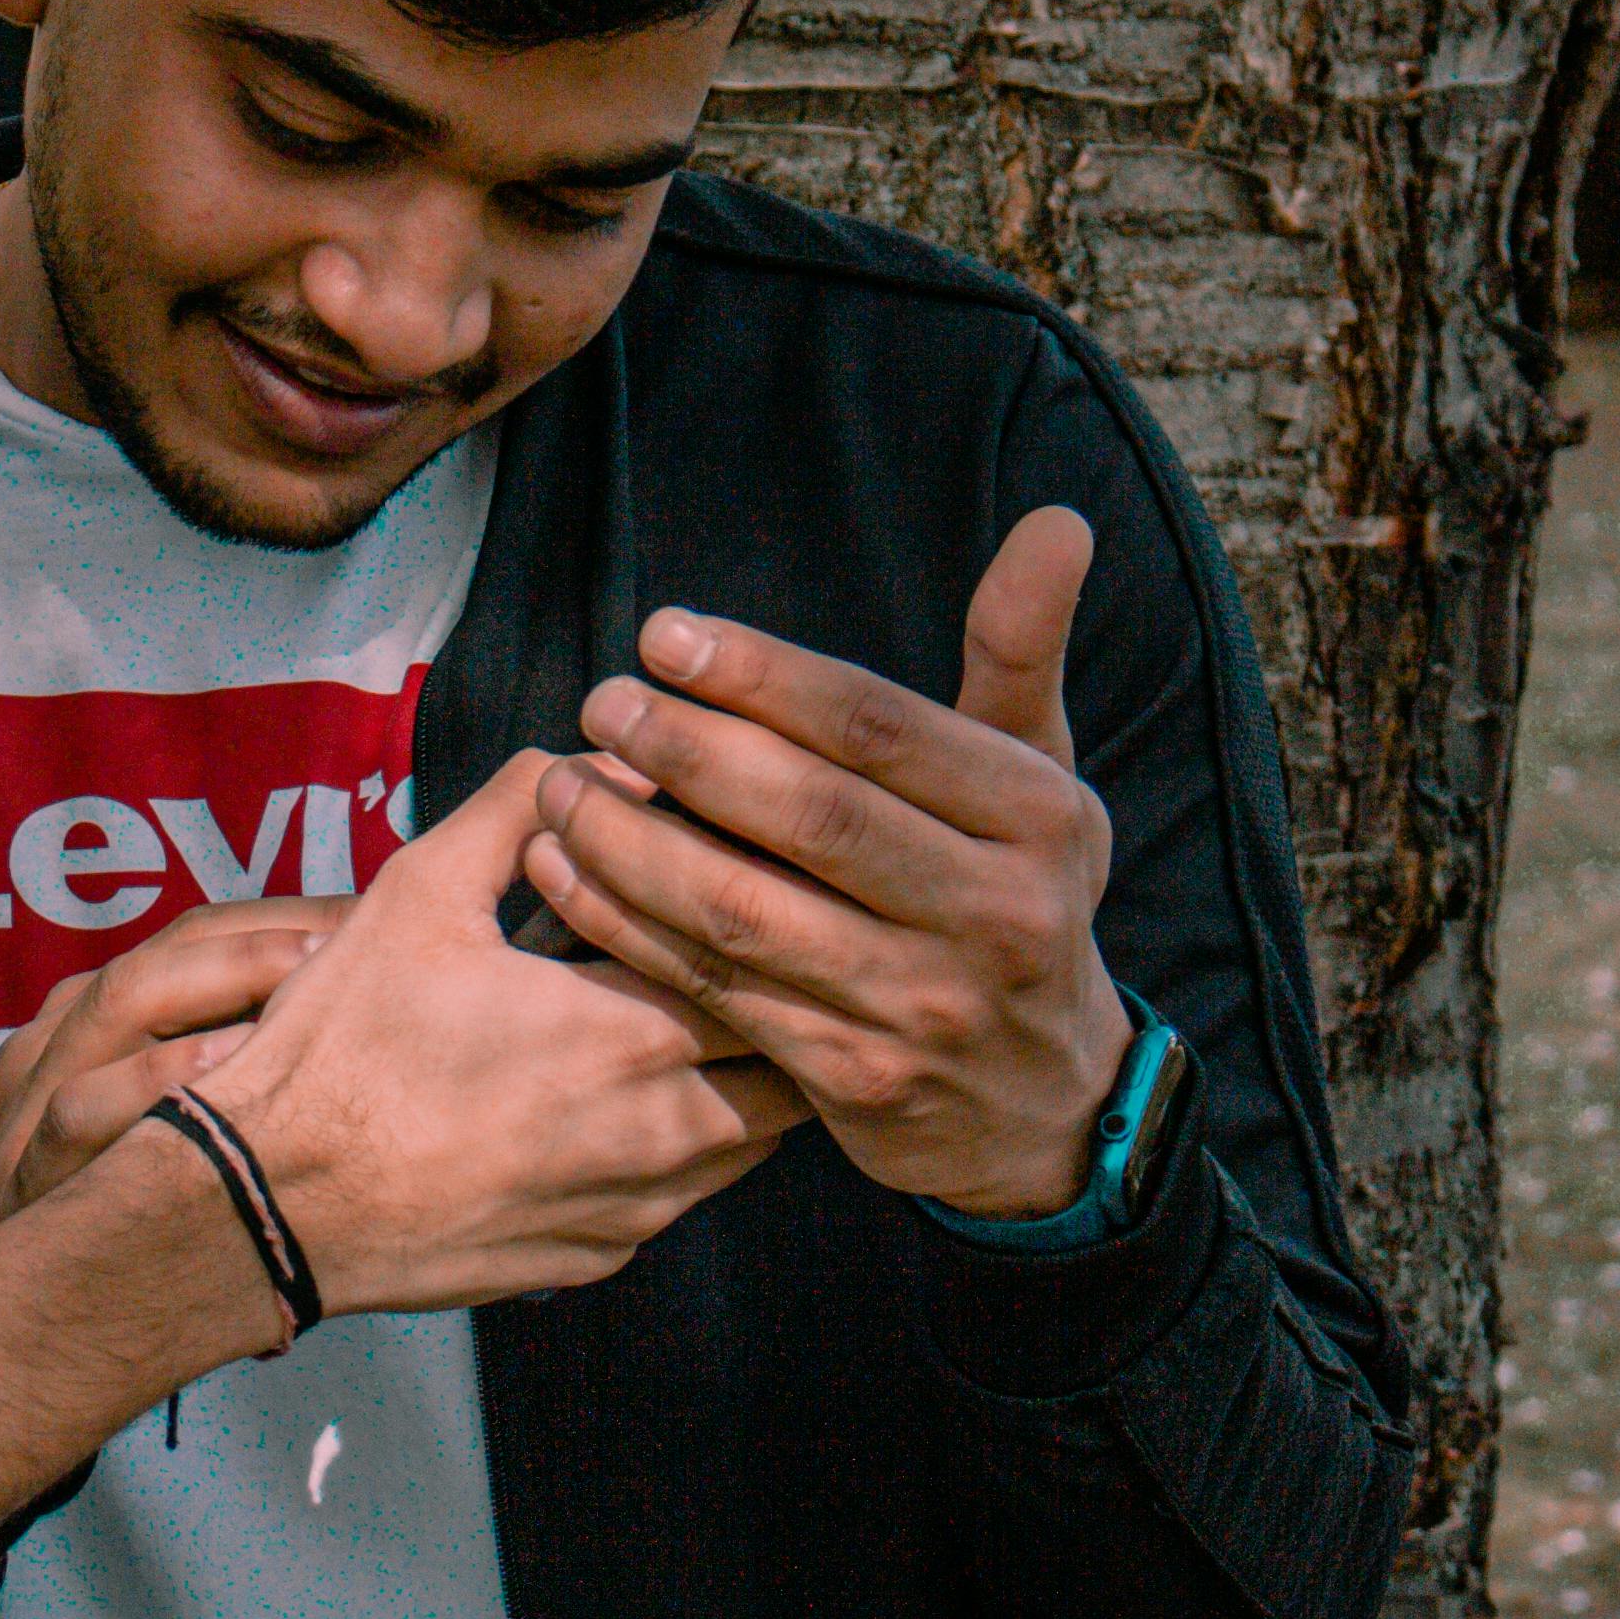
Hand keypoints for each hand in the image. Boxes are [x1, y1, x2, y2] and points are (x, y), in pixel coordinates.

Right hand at [0, 903, 334, 1256]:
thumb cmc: (102, 1221)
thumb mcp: (148, 1128)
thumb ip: (218, 1071)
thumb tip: (346, 1030)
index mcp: (93, 1014)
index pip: (197, 936)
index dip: (286, 919)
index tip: (373, 920)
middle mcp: (61, 1035)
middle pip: (170, 951)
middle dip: (271, 935)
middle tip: (362, 935)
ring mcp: (33, 1098)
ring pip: (124, 997)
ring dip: (225, 976)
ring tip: (315, 971)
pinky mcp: (20, 1174)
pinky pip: (81, 1109)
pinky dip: (155, 1079)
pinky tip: (230, 1070)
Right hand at [188, 754, 805, 1317]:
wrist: (275, 1204)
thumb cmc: (343, 1045)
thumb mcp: (420, 892)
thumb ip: (523, 807)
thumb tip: (606, 761)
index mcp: (634, 1035)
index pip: (767, 966)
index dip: (766, 916)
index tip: (746, 878)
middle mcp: (661, 1134)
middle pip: (792, 1061)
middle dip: (783, 1001)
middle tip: (744, 946)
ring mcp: (637, 1208)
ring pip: (754, 1138)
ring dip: (745, 1075)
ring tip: (697, 1014)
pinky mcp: (600, 1255)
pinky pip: (685, 1194)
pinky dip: (684, 1143)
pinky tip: (627, 1096)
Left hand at [518, 508, 1130, 1219]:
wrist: (1041, 1099)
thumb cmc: (1016, 892)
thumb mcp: (1041, 776)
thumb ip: (1020, 648)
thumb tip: (1057, 519)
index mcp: (1038, 819)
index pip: (880, 728)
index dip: (764, 676)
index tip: (664, 632)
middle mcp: (992, 913)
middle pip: (812, 816)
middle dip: (689, 751)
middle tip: (601, 699)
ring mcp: (921, 1005)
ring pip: (749, 911)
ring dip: (634, 844)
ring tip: (562, 784)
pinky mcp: (852, 1079)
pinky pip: (718, 988)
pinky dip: (630, 928)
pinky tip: (565, 872)